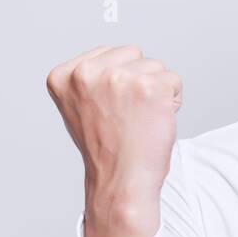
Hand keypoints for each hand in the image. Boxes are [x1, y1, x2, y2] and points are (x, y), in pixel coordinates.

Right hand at [46, 45, 182, 236]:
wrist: (120, 182)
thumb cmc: (106, 150)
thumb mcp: (80, 107)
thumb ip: (92, 79)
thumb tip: (117, 59)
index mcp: (63, 75)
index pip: (110, 54)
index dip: (118, 82)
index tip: (109, 110)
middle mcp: (86, 73)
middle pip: (134, 55)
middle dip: (138, 81)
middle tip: (127, 116)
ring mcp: (118, 78)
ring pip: (156, 67)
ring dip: (156, 92)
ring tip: (139, 121)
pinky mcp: (149, 87)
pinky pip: (174, 81)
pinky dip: (172, 101)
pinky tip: (154, 122)